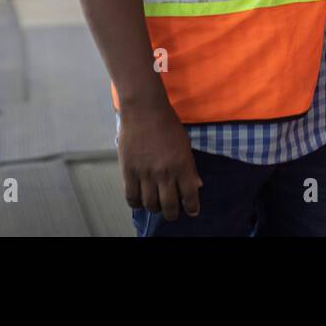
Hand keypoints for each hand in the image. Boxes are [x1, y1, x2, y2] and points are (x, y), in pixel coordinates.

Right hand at [119, 98, 202, 221]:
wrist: (145, 111)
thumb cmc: (168, 125)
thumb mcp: (185, 145)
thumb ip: (190, 167)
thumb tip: (196, 185)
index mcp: (182, 165)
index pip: (190, 195)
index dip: (192, 208)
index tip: (192, 211)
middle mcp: (165, 173)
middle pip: (169, 206)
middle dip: (172, 214)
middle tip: (172, 214)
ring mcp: (145, 173)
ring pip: (150, 204)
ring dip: (155, 208)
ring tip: (156, 206)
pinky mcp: (128, 171)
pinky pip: (131, 197)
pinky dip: (136, 203)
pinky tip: (140, 201)